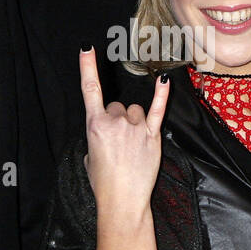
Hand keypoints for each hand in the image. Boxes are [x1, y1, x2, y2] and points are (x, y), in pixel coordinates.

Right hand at [79, 47, 169, 213]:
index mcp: (94, 125)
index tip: (86, 47)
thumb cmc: (103, 182)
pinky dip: (161, 95)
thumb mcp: (89, 156)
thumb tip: (107, 130)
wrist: (122, 201)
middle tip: (116, 144)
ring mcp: (135, 128)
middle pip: (116, 106)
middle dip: (116, 120)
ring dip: (133, 122)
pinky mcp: (152, 136)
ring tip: (131, 146)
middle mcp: (115, 122)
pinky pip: (157, 110)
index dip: (87, 67)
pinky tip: (164, 80)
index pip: (90, 90)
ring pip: (134, 111)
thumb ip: (97, 135)